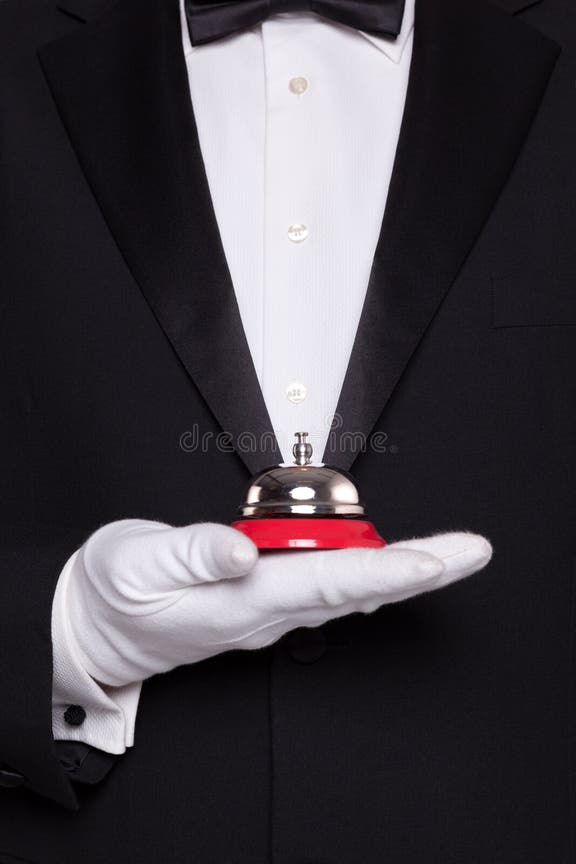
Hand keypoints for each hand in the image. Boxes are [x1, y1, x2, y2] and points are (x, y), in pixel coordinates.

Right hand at [64, 520, 491, 686]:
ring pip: (350, 592)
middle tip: (472, 551)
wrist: (99, 629)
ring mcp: (268, 612)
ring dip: (406, 574)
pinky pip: (331, 593)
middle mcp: (264, 612)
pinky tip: (396, 569)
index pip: (322, 583)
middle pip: (356, 590)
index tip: (431, 562)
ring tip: (453, 556)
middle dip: (420, 572)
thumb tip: (241, 553)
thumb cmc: (116, 593)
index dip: (381, 570)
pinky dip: (373, 578)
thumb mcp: (136, 565)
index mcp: (237, 600)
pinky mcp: (264, 602)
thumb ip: (190, 555)